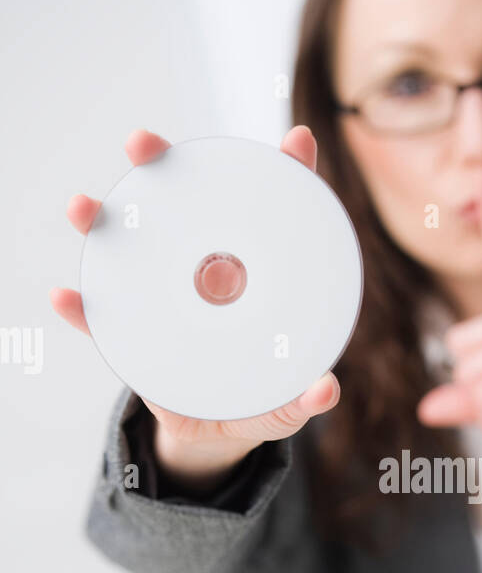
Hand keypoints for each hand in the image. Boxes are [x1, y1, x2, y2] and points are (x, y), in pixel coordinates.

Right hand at [50, 126, 340, 457]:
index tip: (296, 142)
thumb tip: (326, 388)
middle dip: (159, 165)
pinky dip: (81, 310)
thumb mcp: (287, 401)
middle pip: (182, 206)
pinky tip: (65, 298)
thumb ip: (305, 398)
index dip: (284, 176)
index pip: (269, 218)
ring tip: (84, 208)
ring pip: (128, 247)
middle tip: (144, 143)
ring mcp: (162, 296)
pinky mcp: (131, 335)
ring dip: (101, 221)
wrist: (218, 431)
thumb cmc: (261, 401)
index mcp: (250, 275)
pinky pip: (100, 320)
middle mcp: (203, 270)